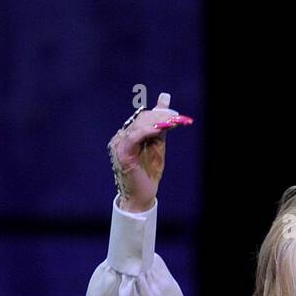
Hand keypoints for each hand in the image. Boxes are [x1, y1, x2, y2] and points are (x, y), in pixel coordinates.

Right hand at [107, 90, 193, 211]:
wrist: (142, 195)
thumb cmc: (148, 173)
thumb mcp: (157, 145)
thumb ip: (160, 125)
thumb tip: (164, 100)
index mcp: (128, 134)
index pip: (143, 117)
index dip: (159, 114)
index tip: (176, 115)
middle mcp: (121, 137)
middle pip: (140, 119)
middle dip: (160, 117)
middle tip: (176, 118)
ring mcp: (119, 144)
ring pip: (137, 125)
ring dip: (156, 123)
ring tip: (171, 123)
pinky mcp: (122, 152)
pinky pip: (134, 137)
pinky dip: (146, 131)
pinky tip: (159, 130)